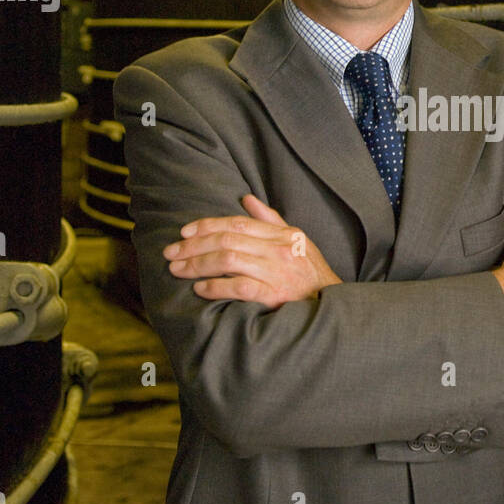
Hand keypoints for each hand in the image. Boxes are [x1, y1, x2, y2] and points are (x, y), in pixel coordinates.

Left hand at [163, 194, 342, 307]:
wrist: (333, 304)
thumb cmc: (312, 274)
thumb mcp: (297, 241)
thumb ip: (270, 220)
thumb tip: (246, 199)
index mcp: (283, 234)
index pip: (238, 223)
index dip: (207, 225)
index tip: (184, 232)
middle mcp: (280, 250)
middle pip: (228, 240)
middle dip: (194, 245)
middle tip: (171, 253)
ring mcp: (278, 272)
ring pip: (229, 260)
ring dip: (198, 264)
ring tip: (178, 269)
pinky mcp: (276, 296)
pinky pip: (239, 288)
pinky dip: (217, 287)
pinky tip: (200, 288)